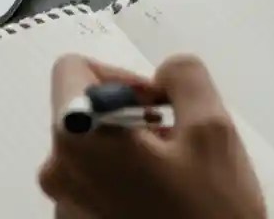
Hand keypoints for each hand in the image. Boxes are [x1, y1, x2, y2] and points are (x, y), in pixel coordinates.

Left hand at [39, 54, 265, 218]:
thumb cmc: (207, 217)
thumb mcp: (213, 129)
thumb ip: (185, 77)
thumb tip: (166, 71)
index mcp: (78, 138)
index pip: (72, 69)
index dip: (121, 74)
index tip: (155, 101)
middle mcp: (59, 172)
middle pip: (84, 110)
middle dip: (131, 113)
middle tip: (175, 135)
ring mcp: (67, 205)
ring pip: (94, 147)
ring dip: (133, 147)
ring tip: (176, 171)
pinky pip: (96, 182)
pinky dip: (127, 177)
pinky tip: (164, 196)